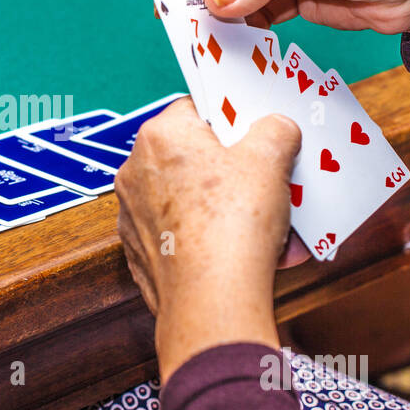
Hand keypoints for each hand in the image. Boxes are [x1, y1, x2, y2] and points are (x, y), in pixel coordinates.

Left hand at [115, 99, 302, 383]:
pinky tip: (247, 254)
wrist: (211, 298)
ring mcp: (133, 215)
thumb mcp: (270, 159)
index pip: (196, 111)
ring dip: (228, 210)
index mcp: (160, 136)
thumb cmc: (233, 223)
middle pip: (193, 159)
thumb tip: (276, 128)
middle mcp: (136, 171)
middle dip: (234, 172)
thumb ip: (274, 130)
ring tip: (270, 227)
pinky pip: (182, 235)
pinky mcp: (140, 253)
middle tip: (268, 183)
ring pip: (190, 201)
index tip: (255, 139)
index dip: (230, 123)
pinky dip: (211, 240)